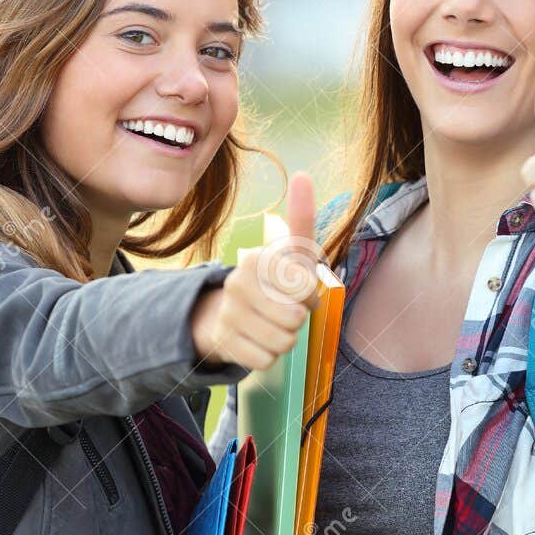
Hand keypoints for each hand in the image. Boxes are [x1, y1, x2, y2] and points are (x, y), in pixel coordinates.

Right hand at [191, 172, 317, 371]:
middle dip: (298, 320)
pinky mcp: (223, 341)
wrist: (226, 312)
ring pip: (283, 342)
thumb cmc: (272, 281)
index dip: (310, 295)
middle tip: (284, 310)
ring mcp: (228, 313)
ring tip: (271, 324)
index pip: (306, 289)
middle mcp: (238, 282)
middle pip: (297, 318)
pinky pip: (265, 360)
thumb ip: (301, 219)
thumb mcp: (290, 253)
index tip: (298, 289)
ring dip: (284, 339)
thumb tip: (304, 175)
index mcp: (257, 259)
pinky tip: (256, 339)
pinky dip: (268, 355)